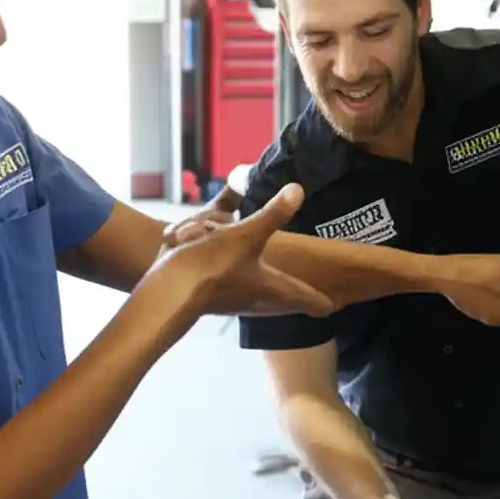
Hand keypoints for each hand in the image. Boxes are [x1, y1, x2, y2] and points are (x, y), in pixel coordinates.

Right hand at [150, 183, 333, 316]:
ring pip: (256, 300)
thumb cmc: (212, 264)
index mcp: (269, 287)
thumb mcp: (245, 234)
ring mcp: (229, 301)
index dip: (318, 301)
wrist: (167, 288)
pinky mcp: (207, 296)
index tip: (332, 308)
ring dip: (269, 298)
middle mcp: (253, 299)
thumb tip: (299, 190)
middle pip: (280, 304)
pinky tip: (232, 281)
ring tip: (278, 296)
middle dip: (296, 303)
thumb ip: (272, 214)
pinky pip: (230, 292)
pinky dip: (238, 287)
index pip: (301, 297)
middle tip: (313, 306)